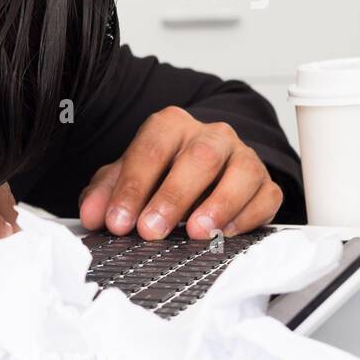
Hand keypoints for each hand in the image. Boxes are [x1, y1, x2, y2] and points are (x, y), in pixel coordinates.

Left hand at [78, 106, 282, 240]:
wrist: (201, 169)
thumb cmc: (159, 173)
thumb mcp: (125, 177)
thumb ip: (105, 193)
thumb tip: (93, 215)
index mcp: (171, 126)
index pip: (151, 150)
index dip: (133, 187)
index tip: (117, 221)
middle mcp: (211, 135)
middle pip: (198, 158)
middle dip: (173, 197)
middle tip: (151, 230)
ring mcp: (243, 156)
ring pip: (241, 172)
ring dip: (219, 205)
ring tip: (197, 233)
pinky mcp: (265, 183)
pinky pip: (267, 196)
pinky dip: (249, 216)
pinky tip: (226, 233)